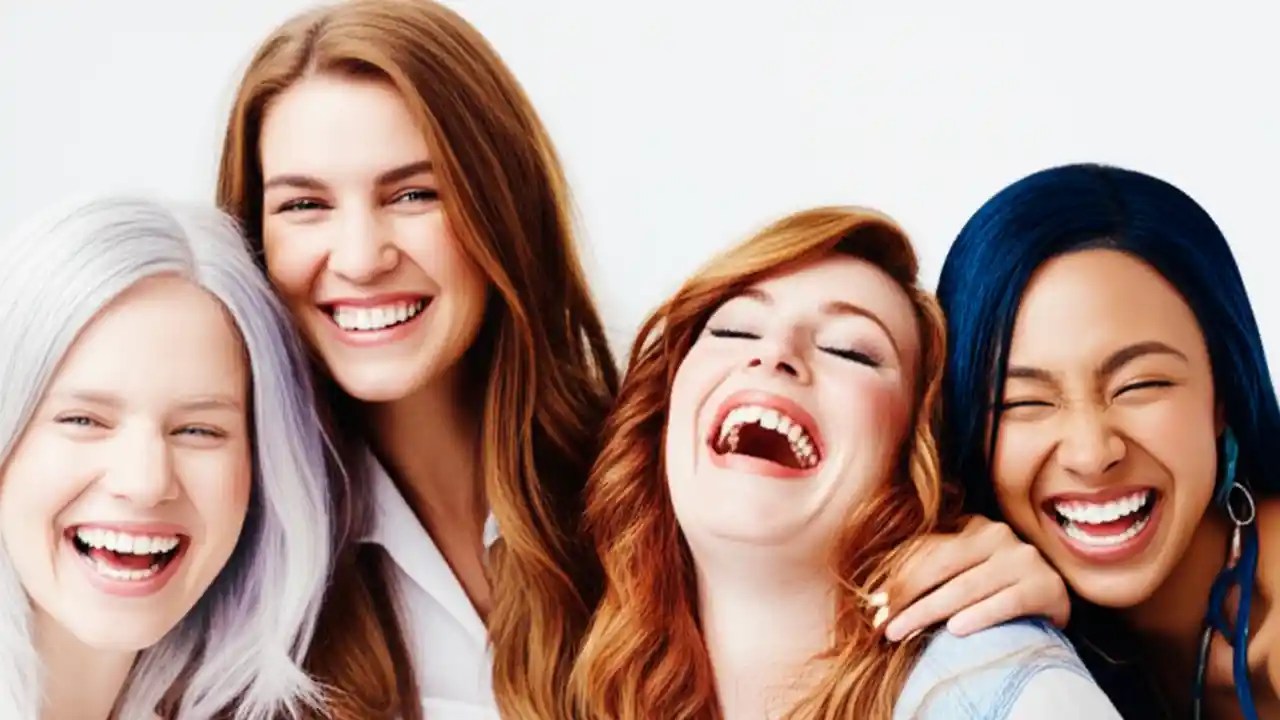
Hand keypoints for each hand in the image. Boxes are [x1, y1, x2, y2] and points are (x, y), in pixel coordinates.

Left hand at [873, 515, 1069, 641]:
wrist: (1051, 605)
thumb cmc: (993, 591)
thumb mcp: (961, 572)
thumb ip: (928, 572)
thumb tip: (876, 597)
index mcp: (973, 526)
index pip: (927, 551)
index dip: (897, 579)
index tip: (874, 607)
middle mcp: (999, 535)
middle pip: (942, 567)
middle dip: (908, 598)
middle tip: (884, 626)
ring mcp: (1024, 559)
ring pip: (968, 587)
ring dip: (930, 611)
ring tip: (905, 631)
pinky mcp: (1046, 586)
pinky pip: (1007, 602)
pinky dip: (981, 615)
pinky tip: (956, 630)